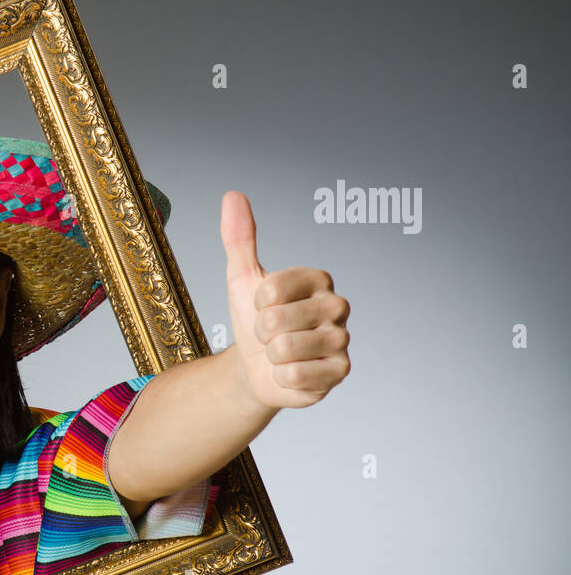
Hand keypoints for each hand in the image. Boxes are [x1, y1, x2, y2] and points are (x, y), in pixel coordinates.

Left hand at [220, 191, 350, 409]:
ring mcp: (341, 340)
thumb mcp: (242, 278)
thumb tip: (233, 196)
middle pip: (277, 321)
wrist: (255, 366)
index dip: (256, 303)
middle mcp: (337, 306)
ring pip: (285, 349)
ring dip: (271, 356)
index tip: (262, 306)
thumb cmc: (253, 319)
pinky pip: (295, 376)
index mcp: (318, 279)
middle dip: (261, 332)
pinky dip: (282, 378)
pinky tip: (290, 371)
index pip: (271, 289)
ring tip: (279, 352)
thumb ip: (240, 238)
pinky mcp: (339, 372)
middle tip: (269, 334)